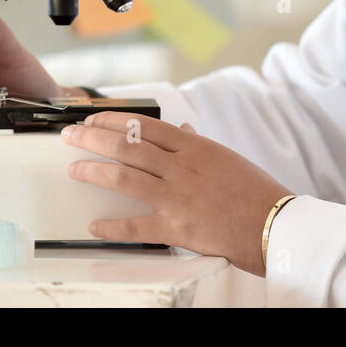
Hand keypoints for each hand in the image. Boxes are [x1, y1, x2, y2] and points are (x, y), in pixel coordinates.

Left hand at [61, 112, 293, 276]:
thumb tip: (180, 130)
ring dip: (93, 171)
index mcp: (193, 147)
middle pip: (127, 145)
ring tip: (73, 169)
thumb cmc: (255, 190)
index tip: (93, 119)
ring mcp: (177, 197)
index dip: (113, 119)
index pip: (144, 125)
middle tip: (70, 135)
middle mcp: (181, 167)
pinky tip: (95, 225)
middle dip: (92, 138)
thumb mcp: (225, 157)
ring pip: (125, 177)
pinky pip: (136, 225)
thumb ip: (196, 144)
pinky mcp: (177, 227)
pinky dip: (112, 226)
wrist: (275, 223)